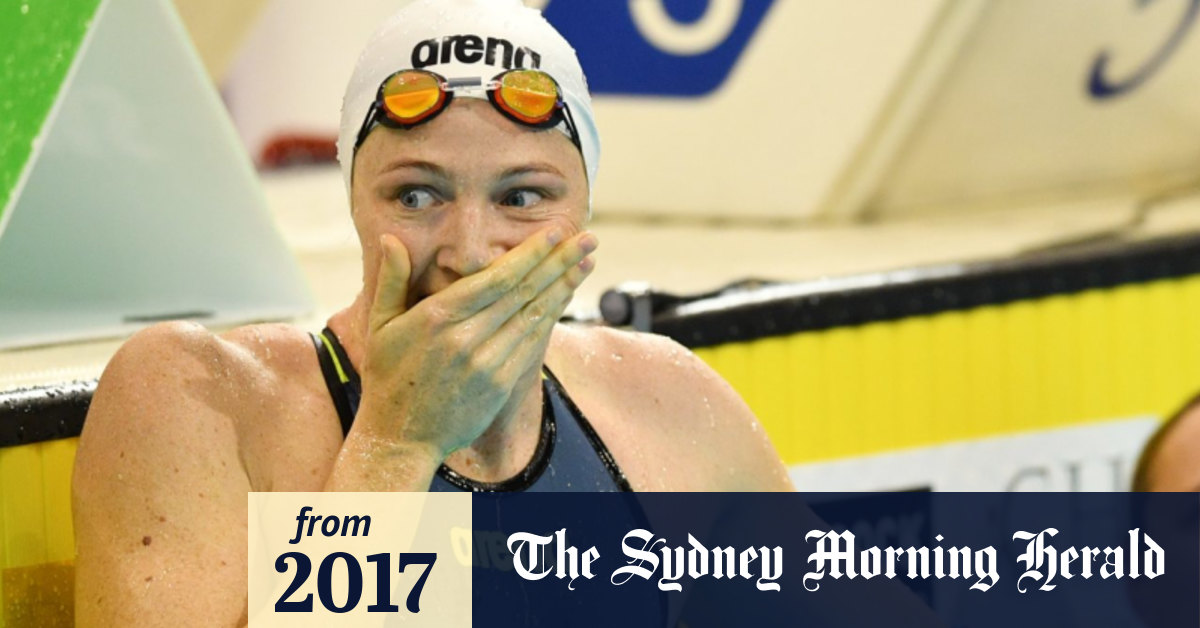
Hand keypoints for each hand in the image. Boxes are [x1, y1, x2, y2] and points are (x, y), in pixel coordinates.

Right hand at [357, 227, 596, 458]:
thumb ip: (391, 279)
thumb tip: (390, 239)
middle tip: (588, 238)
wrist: (400, 437)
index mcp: (437, 317)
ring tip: (587, 262)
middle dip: (560, 261)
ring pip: (534, 316)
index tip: (555, 232)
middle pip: (524, 291)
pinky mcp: (499, 385)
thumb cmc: (388, 376)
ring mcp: (486, 363)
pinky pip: (532, 344)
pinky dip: (552, 318)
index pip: (496, 277)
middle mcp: (466, 338)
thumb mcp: (380, 325)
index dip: (530, 253)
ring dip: (564, 286)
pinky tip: (565, 298)